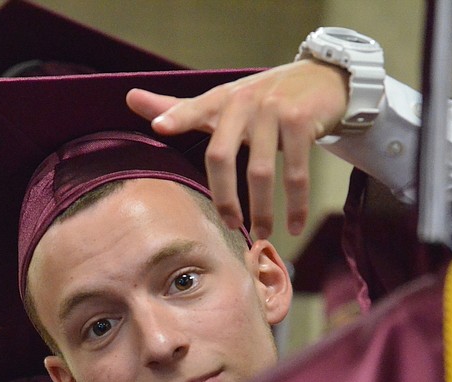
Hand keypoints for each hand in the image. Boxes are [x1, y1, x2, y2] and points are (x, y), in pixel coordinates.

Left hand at [127, 59, 348, 238]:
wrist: (321, 79)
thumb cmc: (261, 99)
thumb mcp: (221, 101)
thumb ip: (179, 108)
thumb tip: (130, 97)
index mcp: (219, 99)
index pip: (193, 108)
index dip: (176, 118)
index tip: (159, 128)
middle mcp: (243, 101)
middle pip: (221, 155)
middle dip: (224, 197)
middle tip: (231, 226)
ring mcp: (273, 110)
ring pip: (260, 170)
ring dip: (262, 209)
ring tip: (262, 233)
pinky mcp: (301, 121)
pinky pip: (296, 172)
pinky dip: (296, 203)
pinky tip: (294, 225)